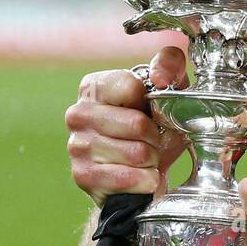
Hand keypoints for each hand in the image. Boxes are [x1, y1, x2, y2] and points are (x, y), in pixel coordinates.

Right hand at [66, 45, 189, 206]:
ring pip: (137, 153)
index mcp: (94, 86)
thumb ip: (169, 65)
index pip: (131, 88)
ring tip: (146, 157)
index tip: (152, 111)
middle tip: (153, 140)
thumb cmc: (153, 127)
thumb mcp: (168, 91)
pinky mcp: (83, 176)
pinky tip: (141, 176)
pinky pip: (129, 178)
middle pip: (137, 124)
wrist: (143, 174)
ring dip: (153, 159)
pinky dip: (145, 180)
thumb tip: (160, 76)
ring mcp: (77, 145)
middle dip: (156, 136)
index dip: (153, 103)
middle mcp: (78, 113)